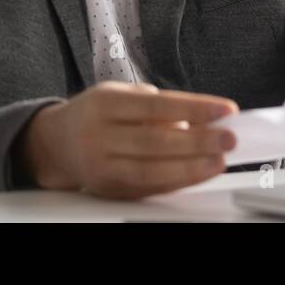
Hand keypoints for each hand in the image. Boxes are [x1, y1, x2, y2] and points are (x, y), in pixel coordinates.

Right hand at [16, 81, 238, 198]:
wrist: (56, 143)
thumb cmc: (96, 114)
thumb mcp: (117, 94)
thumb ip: (154, 105)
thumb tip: (198, 119)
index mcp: (104, 104)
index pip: (156, 105)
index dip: (194, 108)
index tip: (224, 109)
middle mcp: (99, 136)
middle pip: (155, 141)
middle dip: (199, 141)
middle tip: (228, 138)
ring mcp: (102, 166)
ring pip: (152, 170)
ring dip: (192, 166)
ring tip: (218, 159)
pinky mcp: (109, 189)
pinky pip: (148, 187)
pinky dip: (177, 181)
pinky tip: (198, 173)